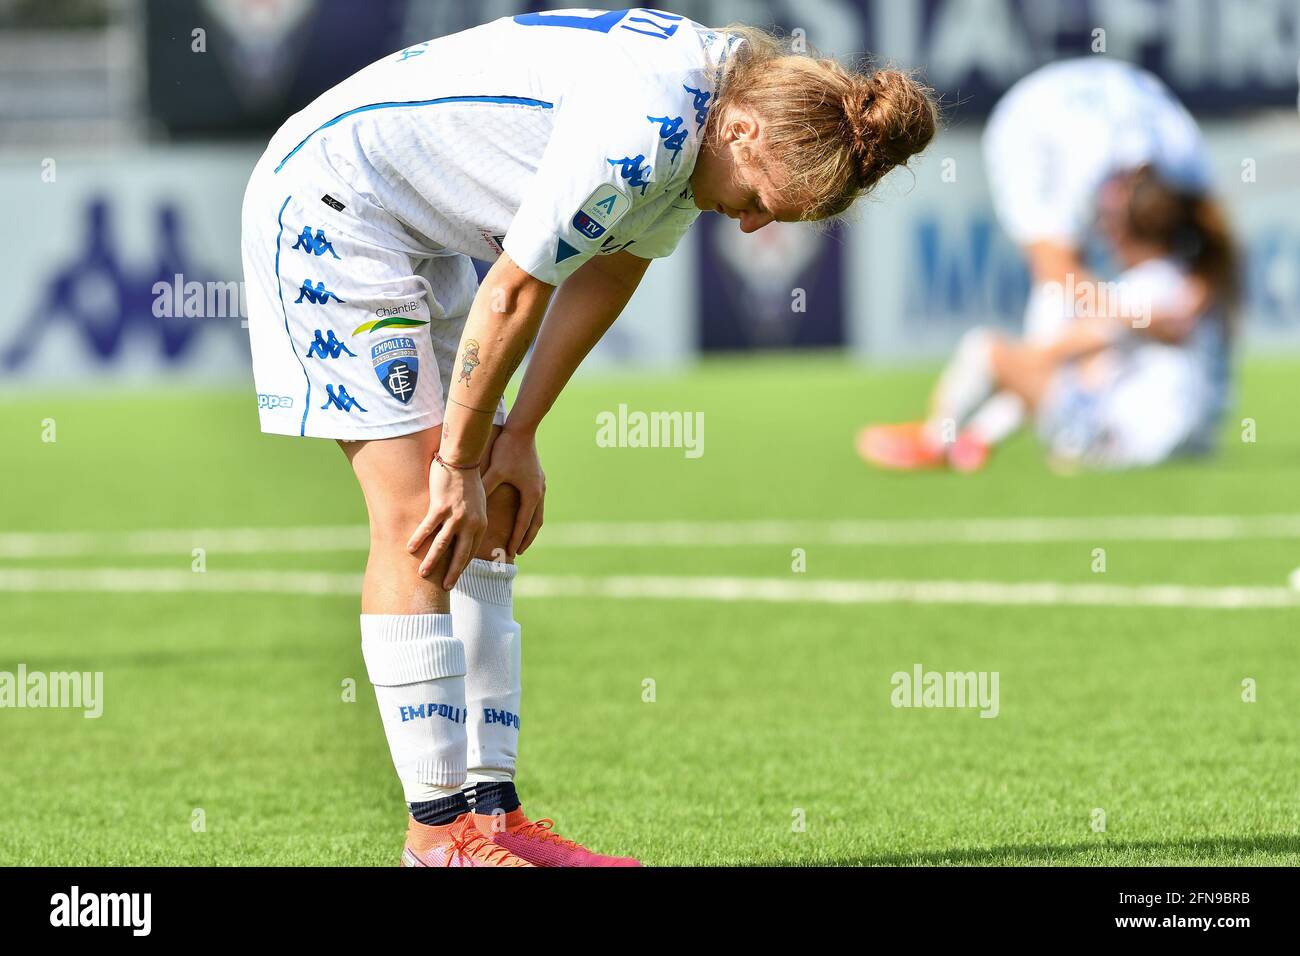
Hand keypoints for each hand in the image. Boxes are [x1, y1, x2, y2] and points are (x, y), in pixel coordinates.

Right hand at [407, 459, 486, 588]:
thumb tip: (466, 530)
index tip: (455, 577)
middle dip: (452, 573)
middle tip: (447, 588)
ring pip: (442, 545)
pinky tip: (409, 548)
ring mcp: (456, 516)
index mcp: (481, 523)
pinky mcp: (441, 507)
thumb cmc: (469, 479)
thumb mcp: (479, 503)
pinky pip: (428, 527)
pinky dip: (418, 539)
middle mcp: (471, 523)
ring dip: (432, 561)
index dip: (462, 565)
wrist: (464, 458)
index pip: (471, 551)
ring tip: (423, 574)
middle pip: (460, 554)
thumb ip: (474, 519)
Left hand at [482, 426, 545, 557]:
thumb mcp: (495, 471)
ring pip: (538, 513)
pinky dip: (531, 513)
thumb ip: (486, 488)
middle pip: (535, 523)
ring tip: (522, 538)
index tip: (509, 553)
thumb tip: (472, 508)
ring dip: (530, 527)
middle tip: (517, 552)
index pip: (523, 523)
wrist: (522, 429)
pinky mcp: (538, 478)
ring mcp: (541, 485)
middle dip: (526, 538)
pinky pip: (537, 503)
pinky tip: (524, 515)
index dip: (515, 539)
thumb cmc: (507, 449)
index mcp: (531, 494)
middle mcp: (539, 492)